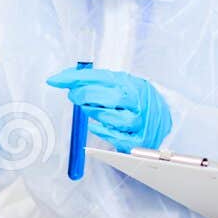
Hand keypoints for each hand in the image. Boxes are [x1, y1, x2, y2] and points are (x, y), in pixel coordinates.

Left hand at [45, 66, 171, 151]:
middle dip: (86, 96)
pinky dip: (102, 131)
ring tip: (88, 110)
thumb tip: (58, 79)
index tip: (56, 80)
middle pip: (110, 97)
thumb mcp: (115, 83)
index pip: (101, 77)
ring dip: (96, 113)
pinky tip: (95, 126)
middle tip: (74, 96)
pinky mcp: (137, 140)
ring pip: (114, 118)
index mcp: (129, 83)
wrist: (161, 116)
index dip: (76, 78)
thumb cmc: (130, 99)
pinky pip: (117, 137)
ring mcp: (139, 121)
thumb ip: (90, 81)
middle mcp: (136, 101)